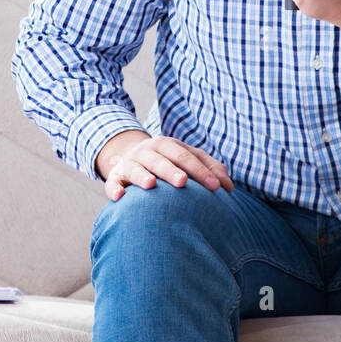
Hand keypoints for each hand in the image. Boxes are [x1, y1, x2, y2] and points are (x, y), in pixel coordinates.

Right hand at [97, 131, 234, 201]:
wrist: (129, 158)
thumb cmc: (166, 162)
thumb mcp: (185, 159)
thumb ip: (209, 168)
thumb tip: (229, 186)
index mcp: (167, 144)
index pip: (186, 156)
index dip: (201, 170)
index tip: (215, 187)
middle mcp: (147, 151)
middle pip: (161, 160)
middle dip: (172, 170)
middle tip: (183, 182)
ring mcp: (129, 163)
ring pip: (136, 168)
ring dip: (142, 176)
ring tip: (150, 185)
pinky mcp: (115, 177)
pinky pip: (112, 183)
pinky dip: (115, 189)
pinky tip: (120, 197)